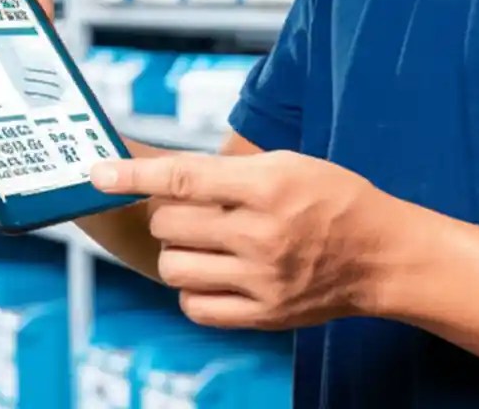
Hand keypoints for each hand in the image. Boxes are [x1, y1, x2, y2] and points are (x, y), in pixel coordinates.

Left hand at [90, 151, 412, 329]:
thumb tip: (159, 177)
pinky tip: (214, 273)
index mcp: (267, 186)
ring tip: (206, 243)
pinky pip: (195, 306)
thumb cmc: (332, 198)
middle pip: (170, 224)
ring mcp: (261, 280)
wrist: (381, 255)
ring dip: (179, 252)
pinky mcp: (263, 315)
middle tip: (194, 211)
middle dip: (169, 214)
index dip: (132, 176)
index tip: (97, 174)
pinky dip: (193, 288)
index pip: (182, 177)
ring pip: (175, 267)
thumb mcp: (285, 164)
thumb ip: (224, 172)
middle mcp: (262, 234)